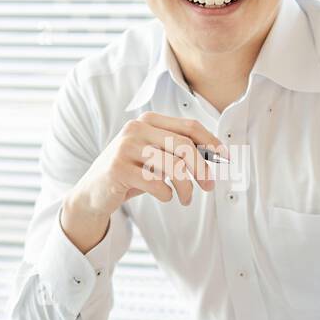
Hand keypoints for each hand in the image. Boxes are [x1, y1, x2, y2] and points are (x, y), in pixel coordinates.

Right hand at [61, 113, 228, 252]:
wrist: (93, 192)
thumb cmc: (132, 173)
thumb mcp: (156, 157)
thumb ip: (178, 151)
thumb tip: (216, 155)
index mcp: (148, 121)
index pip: (189, 127)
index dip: (211, 142)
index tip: (226, 158)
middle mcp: (136, 128)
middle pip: (184, 146)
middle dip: (202, 169)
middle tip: (209, 187)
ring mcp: (125, 147)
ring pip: (173, 166)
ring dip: (186, 187)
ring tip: (186, 199)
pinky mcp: (118, 169)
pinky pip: (156, 183)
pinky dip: (166, 194)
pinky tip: (164, 196)